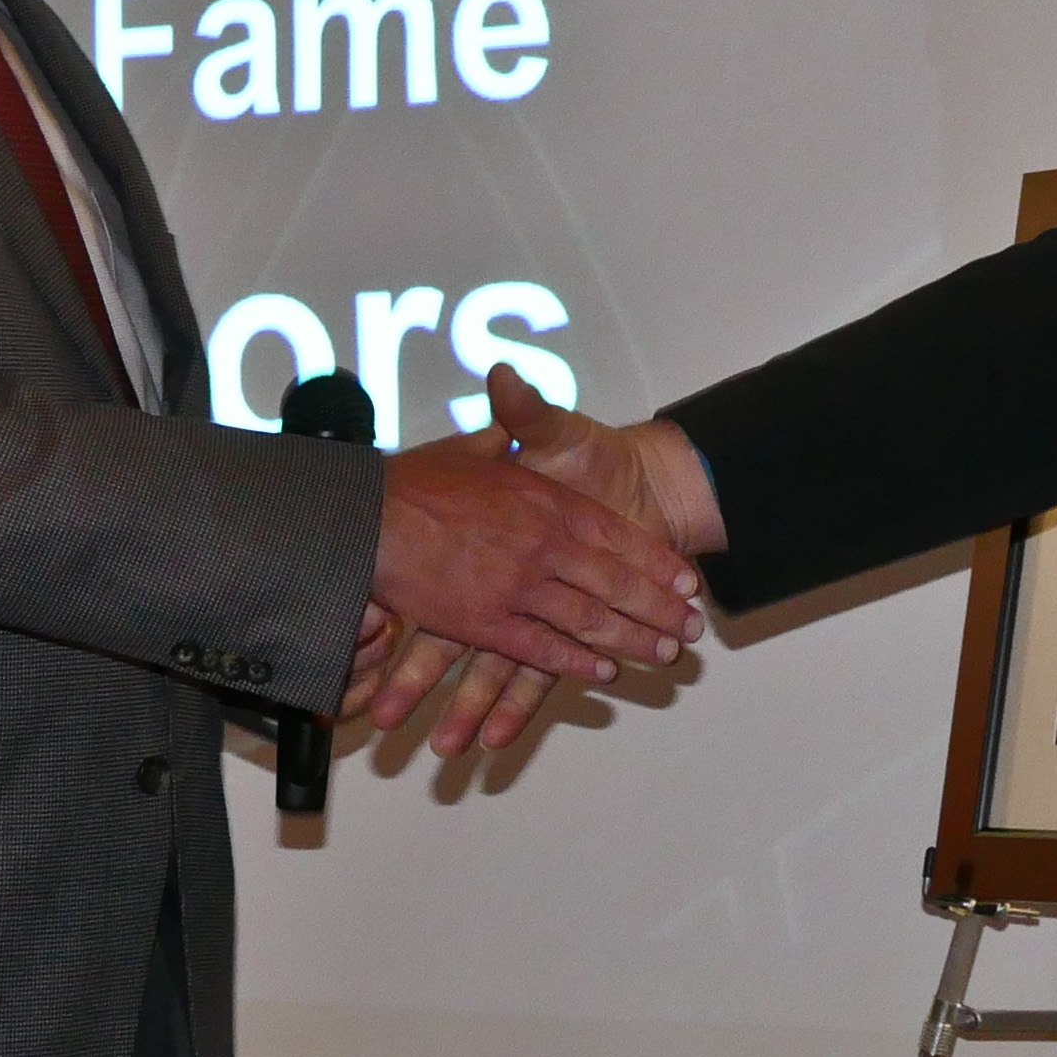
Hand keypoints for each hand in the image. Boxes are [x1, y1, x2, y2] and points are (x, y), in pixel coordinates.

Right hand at [371, 421, 701, 702]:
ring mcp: (517, 586)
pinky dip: (575, 661)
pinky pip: (541, 648)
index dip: (656, 561)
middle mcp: (542, 544)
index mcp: (545, 502)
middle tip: (690, 629)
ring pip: (590, 619)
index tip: (686, 581)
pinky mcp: (486, 622)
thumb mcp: (476, 442)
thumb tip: (516, 387)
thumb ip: (512, 422)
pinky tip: (604, 670)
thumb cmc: (415, 480)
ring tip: (665, 653)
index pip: (617, 535)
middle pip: (616, 582)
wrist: (366, 517)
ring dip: (633, 638)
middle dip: (659, 608)